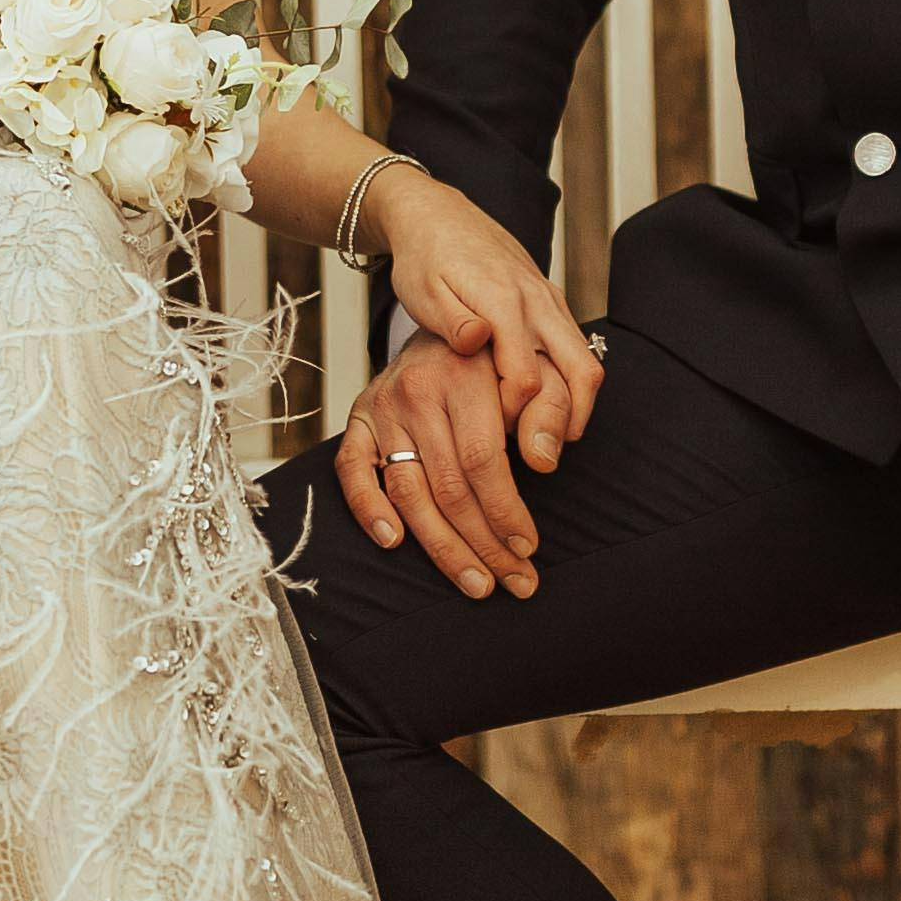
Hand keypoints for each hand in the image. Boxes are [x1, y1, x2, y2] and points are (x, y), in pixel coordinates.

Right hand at [335, 229, 603, 602]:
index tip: (530, 547)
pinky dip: (369, 509)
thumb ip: (548, 406)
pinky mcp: (359, 420)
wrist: (442, 317)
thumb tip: (547, 461)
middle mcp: (415, 392)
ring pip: (409, 491)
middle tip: (513, 582)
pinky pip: (352, 471)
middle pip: (448, 486)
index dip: (507, 511)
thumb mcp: (535, 364)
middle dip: (485, 544)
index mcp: (462, 376)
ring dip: (442, 547)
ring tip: (475, 583)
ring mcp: (383, 409)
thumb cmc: (497, 355)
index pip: (484, 460)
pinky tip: (394, 542)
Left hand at [373, 169, 605, 457]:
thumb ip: (451, 321)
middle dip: (563, 421)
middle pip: (576, 372)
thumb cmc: (425, 259)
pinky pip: (579, 352)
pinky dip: (574, 388)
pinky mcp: (553, 306)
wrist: (439, 215)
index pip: (525, 375)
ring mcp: (551, 304)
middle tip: (544, 462)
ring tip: (554, 446)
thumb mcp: (423, 290)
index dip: (514, 416)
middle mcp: (537, 303)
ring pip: (586, 364)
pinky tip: (553, 416)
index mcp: (502, 302)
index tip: (496, 443)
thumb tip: (477, 341)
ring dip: (576, 409)